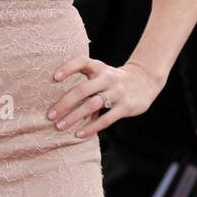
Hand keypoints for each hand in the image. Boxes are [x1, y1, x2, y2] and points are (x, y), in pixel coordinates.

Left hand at [49, 56, 163, 138]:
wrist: (146, 80)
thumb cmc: (114, 80)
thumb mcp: (102, 73)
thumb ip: (85, 81)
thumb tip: (57, 98)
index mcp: (100, 68)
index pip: (82, 62)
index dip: (68, 68)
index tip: (54, 78)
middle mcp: (107, 78)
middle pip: (83, 90)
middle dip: (64, 103)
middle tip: (50, 115)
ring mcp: (117, 92)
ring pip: (92, 105)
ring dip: (74, 117)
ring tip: (59, 126)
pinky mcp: (125, 107)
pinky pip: (106, 119)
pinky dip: (91, 128)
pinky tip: (79, 135)